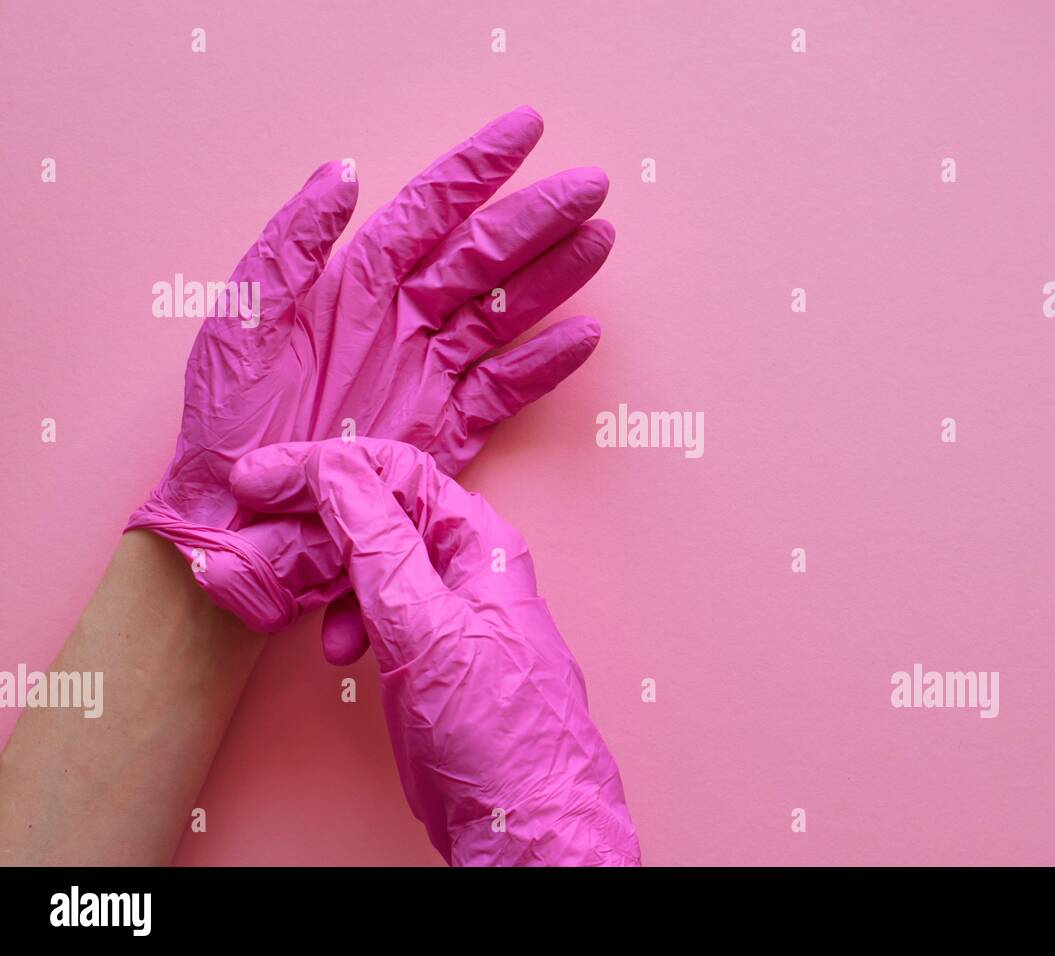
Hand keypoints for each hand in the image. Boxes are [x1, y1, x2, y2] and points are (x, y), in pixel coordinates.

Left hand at [129, 107, 612, 632]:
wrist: (242, 530)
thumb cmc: (229, 429)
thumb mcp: (240, 325)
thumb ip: (290, 247)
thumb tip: (345, 171)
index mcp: (352, 288)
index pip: (426, 211)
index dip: (476, 169)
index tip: (527, 128)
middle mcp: (401, 323)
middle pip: (480, 256)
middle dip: (535, 216)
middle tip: (591, 184)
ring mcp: (429, 376)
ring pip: (504, 313)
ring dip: (552, 276)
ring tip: (600, 240)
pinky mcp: (448, 432)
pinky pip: (505, 391)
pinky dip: (544, 365)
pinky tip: (582, 335)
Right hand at [230, 438, 640, 866]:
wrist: (523, 822)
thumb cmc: (496, 730)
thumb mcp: (426, 628)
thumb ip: (379, 546)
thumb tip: (336, 469)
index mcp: (478, 542)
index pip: (395, 473)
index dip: (322, 467)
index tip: (258, 478)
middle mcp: (466, 565)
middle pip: (379, 509)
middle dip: (314, 518)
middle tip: (255, 524)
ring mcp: (449, 607)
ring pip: (372, 561)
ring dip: (327, 573)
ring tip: (301, 602)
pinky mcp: (431, 650)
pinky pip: (376, 607)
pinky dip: (346, 617)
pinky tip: (337, 648)